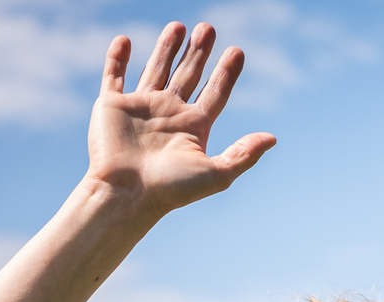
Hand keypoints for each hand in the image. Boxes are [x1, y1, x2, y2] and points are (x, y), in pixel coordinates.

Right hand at [87, 22, 275, 216]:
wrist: (127, 194)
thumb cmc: (172, 189)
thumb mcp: (217, 174)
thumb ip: (244, 154)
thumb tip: (273, 138)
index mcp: (194, 128)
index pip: (215, 93)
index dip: (227, 73)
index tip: (237, 51)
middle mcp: (169, 115)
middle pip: (189, 75)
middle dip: (199, 52)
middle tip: (209, 28)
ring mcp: (140, 108)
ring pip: (156, 70)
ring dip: (167, 48)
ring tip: (179, 25)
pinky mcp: (111, 105)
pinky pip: (113, 76)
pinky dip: (117, 58)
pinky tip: (125, 41)